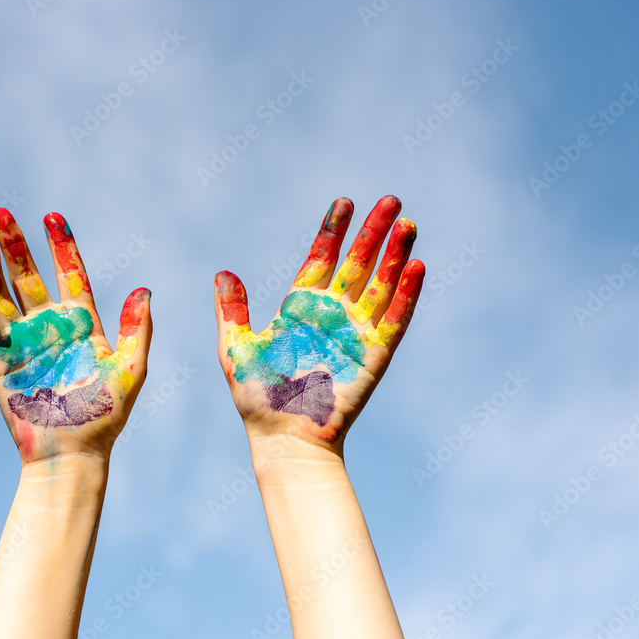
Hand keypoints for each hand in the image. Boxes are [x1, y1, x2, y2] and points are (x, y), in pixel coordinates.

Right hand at [0, 208, 151, 463]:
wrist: (72, 453)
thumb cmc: (105, 416)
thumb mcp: (132, 369)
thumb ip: (136, 329)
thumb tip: (143, 291)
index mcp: (81, 324)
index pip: (69, 274)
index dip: (61, 246)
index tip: (53, 217)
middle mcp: (49, 328)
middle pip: (27, 276)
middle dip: (14, 244)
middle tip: (0, 213)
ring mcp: (22, 342)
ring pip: (0, 293)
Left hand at [214, 196, 423, 452]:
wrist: (282, 438)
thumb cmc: (257, 399)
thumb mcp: (237, 347)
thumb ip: (232, 310)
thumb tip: (222, 273)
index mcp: (301, 308)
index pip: (321, 259)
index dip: (333, 230)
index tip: (344, 202)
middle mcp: (332, 315)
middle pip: (359, 264)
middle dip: (373, 233)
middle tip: (390, 200)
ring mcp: (355, 333)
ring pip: (382, 285)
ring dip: (396, 255)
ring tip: (407, 225)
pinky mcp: (374, 355)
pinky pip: (394, 319)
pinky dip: (406, 294)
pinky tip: (416, 266)